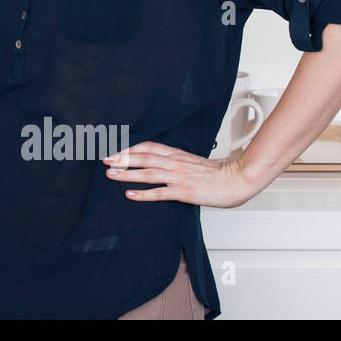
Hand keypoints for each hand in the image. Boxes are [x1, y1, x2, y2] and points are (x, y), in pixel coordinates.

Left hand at [102, 142, 260, 208]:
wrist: (236, 180)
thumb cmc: (216, 173)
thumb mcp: (191, 161)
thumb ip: (174, 160)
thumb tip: (157, 162)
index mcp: (176, 154)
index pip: (148, 146)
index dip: (129, 147)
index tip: (113, 148)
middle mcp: (175, 163)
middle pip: (144, 157)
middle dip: (122, 158)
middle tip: (104, 159)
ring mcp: (179, 177)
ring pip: (148, 173)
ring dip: (127, 173)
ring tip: (110, 174)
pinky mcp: (184, 192)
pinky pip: (160, 193)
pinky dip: (143, 193)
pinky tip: (130, 194)